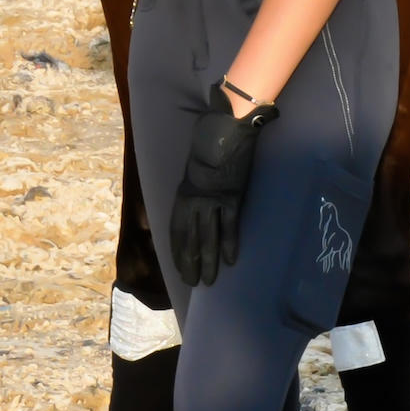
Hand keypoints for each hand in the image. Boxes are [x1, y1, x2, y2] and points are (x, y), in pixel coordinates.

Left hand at [170, 89, 276, 286]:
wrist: (226, 128)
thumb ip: (194, 185)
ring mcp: (213, 201)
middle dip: (191, 262)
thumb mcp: (194, 166)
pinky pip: (230, 226)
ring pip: (209, 238)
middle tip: (193, 282)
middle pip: (191, 239)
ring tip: (209, 280)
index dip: (178, 251)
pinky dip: (230, 245)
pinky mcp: (232, 198)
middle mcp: (194, 201)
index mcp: (183, 194)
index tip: (180, 268)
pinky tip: (230, 261)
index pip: (177, 230)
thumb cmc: (209, 141)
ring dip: (208, 261)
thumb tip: (196, 201)